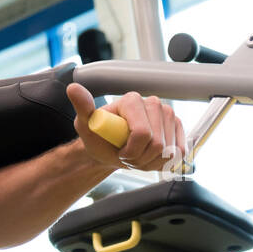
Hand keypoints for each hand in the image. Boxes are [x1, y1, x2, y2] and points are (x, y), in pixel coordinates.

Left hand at [67, 83, 185, 171]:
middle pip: (157, 144)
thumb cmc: (99, 136)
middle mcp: (153, 103)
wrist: (111, 147)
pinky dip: (163, 162)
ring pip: (169, 151)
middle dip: (140, 158)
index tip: (119, 152)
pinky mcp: (178, 127)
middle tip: (127, 154)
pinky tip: (150, 156)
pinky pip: (179, 153)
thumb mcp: (86, 123)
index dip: (131, 151)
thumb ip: (82, 107)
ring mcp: (168, 115)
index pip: (142, 133)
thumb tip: (73, 89)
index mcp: (133, 100)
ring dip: (150, 161)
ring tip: (137, 154)